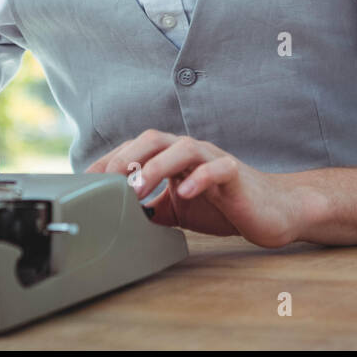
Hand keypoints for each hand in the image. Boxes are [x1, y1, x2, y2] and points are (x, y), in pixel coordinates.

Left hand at [86, 130, 302, 247]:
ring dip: (156, 166)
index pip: (135, 149)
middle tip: (108, 183)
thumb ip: (150, 208)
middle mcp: (190, 151)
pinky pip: (217, 168)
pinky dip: (199, 178)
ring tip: (139, 188)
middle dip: (126, 158)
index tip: (86, 181)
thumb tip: (116, 217)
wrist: (270, 211)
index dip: (109, 161)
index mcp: (173, 156)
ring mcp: (214, 158)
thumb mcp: (176, 209)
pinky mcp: (235, 174)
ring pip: (182, 148)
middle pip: (153, 139)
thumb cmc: (222, 205)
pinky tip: (185, 192)